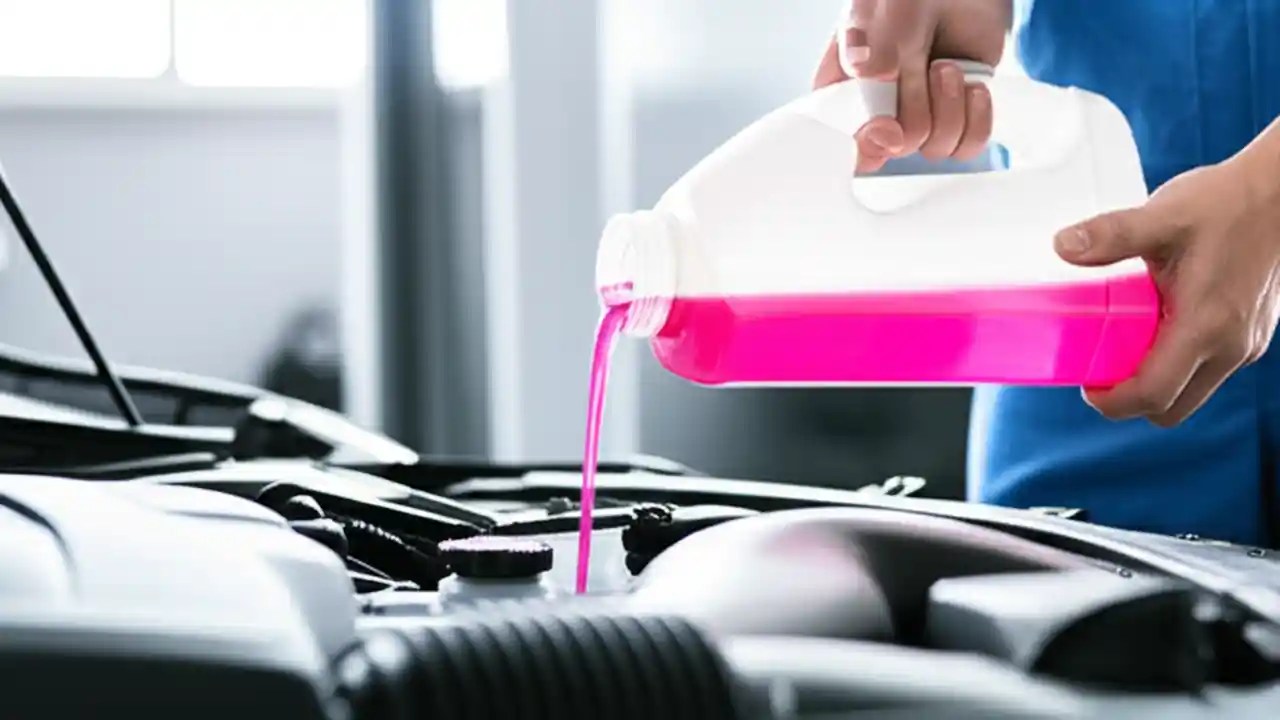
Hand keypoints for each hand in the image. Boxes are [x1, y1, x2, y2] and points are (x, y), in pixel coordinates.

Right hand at [812, 0, 1010, 172]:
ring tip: (947, 67)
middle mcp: (879, 109)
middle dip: (916, 112)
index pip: (842, 143)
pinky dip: (976, 119)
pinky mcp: (956, 114)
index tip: (885, 129)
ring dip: (948, 107)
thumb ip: (871, 47)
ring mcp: (919, 113)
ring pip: (933, 148)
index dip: (864, 147)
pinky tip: (972, 88)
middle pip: (893, 149)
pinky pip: (966, 145)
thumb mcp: (879, 14)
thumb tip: (875, 74)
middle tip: (923, 70)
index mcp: (845, 90)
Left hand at [1055, 148, 1279, 426]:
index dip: (1113, 402)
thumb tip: (1063, 246)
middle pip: (1172, 407)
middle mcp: (1231, 346)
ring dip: (1154, 380)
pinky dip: (1176, 363)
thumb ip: (1113, 234)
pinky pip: (1207, 369)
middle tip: (1099, 367)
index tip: (1086, 385)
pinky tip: (1156, 324)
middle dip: (1130, 398)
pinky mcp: (1249, 334)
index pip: (1154, 394)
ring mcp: (1244, 344)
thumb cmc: (1227, 203)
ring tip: (1123, 343)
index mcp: (1206, 327)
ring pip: (1191, 391)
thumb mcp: (1163, 216)